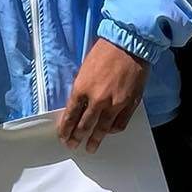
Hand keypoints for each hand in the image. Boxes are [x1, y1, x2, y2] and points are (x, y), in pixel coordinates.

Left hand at [57, 38, 148, 152]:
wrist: (129, 44)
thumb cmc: (104, 52)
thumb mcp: (84, 69)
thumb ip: (81, 89)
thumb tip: (78, 106)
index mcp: (81, 88)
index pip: (70, 116)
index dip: (65, 129)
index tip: (63, 137)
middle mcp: (96, 99)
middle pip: (84, 125)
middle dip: (76, 137)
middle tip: (73, 145)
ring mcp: (114, 104)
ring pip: (102, 129)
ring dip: (95, 140)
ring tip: (90, 148)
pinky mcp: (129, 104)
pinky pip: (119, 124)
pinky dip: (113, 130)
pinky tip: (109, 131)